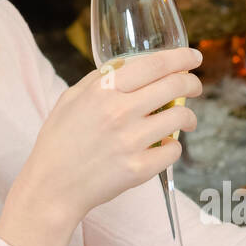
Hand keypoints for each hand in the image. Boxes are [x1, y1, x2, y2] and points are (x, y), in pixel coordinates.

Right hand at [0, 47, 202, 245]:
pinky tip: (164, 146)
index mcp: (103, 90)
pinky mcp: (139, 169)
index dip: (180, 58)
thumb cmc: (58, 141)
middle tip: (193, 87)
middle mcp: (120, 111)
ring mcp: (131, 141)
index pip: (154, 64)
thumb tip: (128, 65)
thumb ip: (99, 79)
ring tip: (185, 120)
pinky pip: (173, 150)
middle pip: (174, 86)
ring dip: (188, 117)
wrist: (51, 187)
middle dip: (192, 84)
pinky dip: (173, 146)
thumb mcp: (71, 98)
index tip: (193, 58)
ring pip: (181, 117)